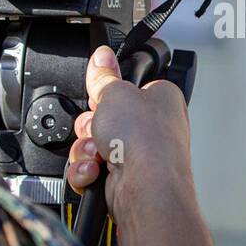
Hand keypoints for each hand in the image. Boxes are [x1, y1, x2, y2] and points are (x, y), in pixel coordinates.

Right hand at [65, 46, 197, 228]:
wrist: (146, 189)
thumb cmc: (146, 140)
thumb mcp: (116, 93)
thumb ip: (104, 76)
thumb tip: (102, 57)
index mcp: (159, 100)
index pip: (124, 90)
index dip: (107, 94)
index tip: (100, 98)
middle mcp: (152, 128)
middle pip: (103, 118)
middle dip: (91, 126)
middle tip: (99, 127)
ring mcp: (138, 155)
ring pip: (93, 145)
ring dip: (87, 149)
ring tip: (99, 153)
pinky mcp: (124, 179)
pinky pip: (91, 169)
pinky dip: (87, 171)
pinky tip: (95, 171)